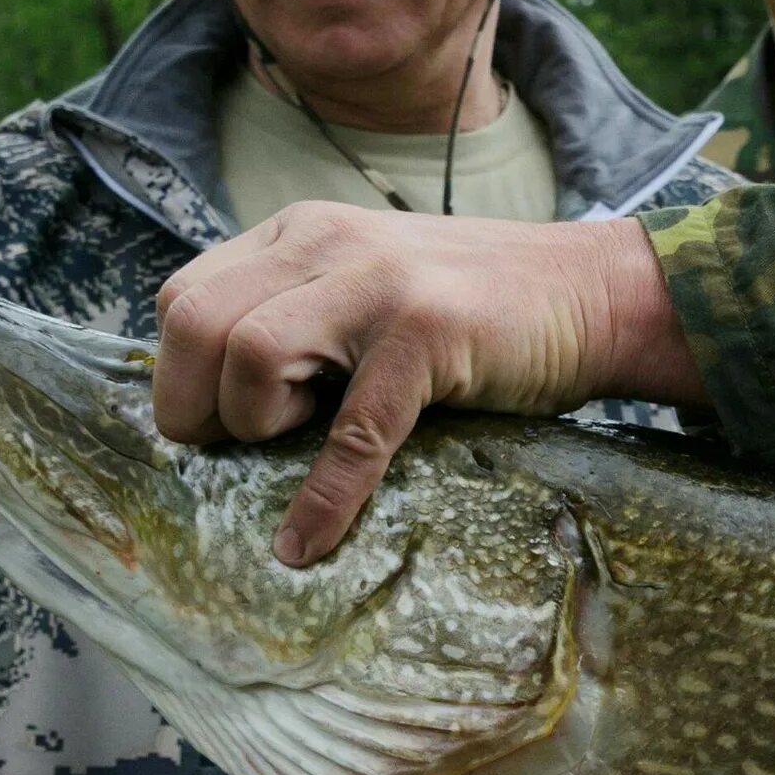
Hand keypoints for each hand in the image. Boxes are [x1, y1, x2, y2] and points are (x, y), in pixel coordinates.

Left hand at [148, 202, 703, 564]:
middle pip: (194, 323)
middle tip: (238, 447)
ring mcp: (378, 285)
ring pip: (251, 356)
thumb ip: (298, 311)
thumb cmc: (479, 309)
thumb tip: (213, 397)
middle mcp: (326, 243)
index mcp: (301, 232)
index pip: (182, 296)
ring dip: (255, 425)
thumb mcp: (368, 283)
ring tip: (299, 441)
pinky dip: (323, 499)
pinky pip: (350, 432)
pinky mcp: (426, 334)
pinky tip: (307, 542)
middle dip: (195, 405)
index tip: (219, 417)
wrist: (594, 293)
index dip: (180, 370)